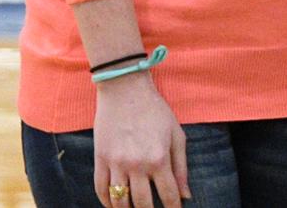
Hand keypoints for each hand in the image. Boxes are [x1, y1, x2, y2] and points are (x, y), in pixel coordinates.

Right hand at [92, 74, 187, 207]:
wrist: (125, 90)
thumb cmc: (155, 111)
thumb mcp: (176, 135)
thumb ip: (181, 167)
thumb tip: (186, 195)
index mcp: (159, 158)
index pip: (168, 195)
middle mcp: (137, 165)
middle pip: (142, 203)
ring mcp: (116, 163)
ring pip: (120, 201)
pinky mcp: (100, 160)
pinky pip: (100, 190)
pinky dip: (107, 202)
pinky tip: (115, 204)